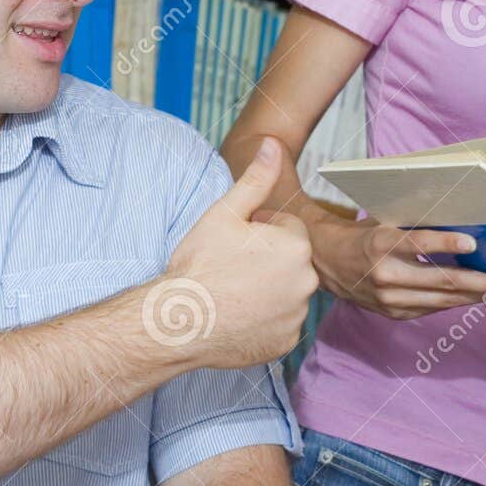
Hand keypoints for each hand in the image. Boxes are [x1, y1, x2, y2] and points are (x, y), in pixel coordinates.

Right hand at [153, 137, 319, 368]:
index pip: (287, 228)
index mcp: (296, 246)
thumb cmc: (199, 264)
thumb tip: (272, 142)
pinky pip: (279, 323)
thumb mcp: (225, 213)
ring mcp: (297, 315)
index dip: (259, 231)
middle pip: (290, 261)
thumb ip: (255, 178)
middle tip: (231, 267)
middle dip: (268, 260)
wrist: (178, 321)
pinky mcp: (285, 342)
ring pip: (286, 293)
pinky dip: (264, 320)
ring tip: (232, 292)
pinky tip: (237, 316)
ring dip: (267, 290)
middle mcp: (307, 282)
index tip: (235, 243)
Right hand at [310, 215, 485, 320]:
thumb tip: (463, 226)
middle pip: (440, 280)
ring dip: (478, 297)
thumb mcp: (386, 221)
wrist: (326, 262)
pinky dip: (457, 301)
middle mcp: (384, 273)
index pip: (417, 242)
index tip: (472, 242)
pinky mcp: (393, 313)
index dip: (445, 242)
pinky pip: (432, 308)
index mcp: (381, 242)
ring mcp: (388, 298)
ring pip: (441, 299)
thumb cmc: (364, 234)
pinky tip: (479, 297)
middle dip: (482, 284)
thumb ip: (418, 224)